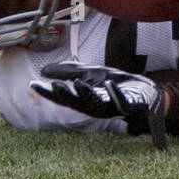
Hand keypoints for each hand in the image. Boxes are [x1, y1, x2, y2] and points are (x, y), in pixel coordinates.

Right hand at [31, 61, 166, 146]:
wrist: (146, 93)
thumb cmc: (117, 84)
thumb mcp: (92, 74)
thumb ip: (71, 72)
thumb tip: (45, 71)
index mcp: (84, 101)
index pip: (63, 98)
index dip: (48, 93)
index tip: (33, 85)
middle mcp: (94, 108)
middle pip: (76, 103)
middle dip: (65, 95)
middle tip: (53, 86)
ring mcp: (111, 107)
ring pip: (96, 103)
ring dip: (87, 94)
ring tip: (78, 84)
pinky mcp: (127, 104)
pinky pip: (119, 100)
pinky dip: (113, 93)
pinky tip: (108, 84)